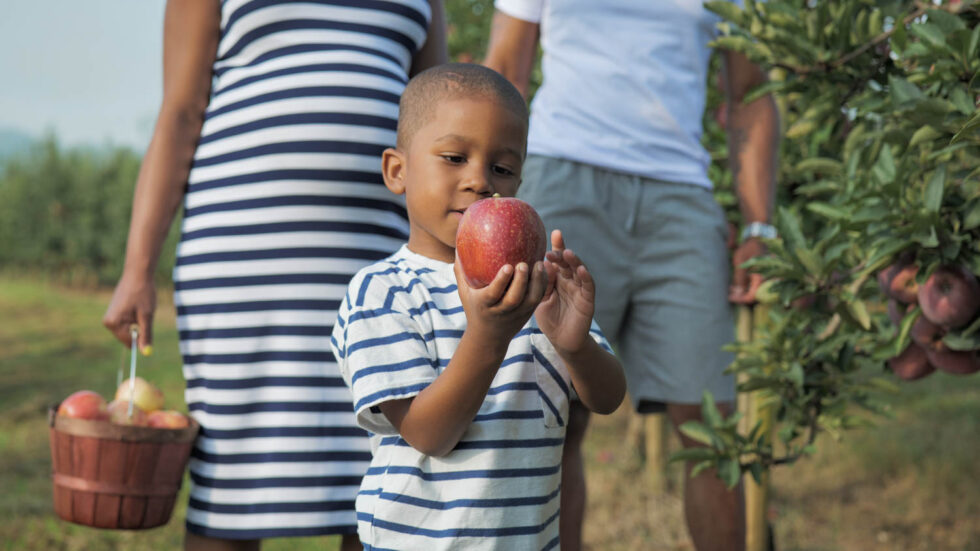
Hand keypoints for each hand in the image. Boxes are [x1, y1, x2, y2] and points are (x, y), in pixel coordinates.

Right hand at [102, 272, 155, 353]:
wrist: (137, 274)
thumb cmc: (143, 293)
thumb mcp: (147, 315)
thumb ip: (145, 335)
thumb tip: (145, 352)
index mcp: (113, 323)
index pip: (128, 342)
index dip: (141, 338)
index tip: (147, 324)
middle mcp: (108, 322)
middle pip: (127, 337)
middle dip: (139, 330)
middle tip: (143, 313)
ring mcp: (109, 317)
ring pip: (128, 331)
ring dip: (137, 324)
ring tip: (139, 308)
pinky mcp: (114, 313)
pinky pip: (126, 324)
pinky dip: (135, 319)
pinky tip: (136, 306)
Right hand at [454, 254, 547, 348]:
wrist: (489, 338)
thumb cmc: (475, 307)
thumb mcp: (464, 292)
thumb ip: (461, 271)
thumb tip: (458, 245)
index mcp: (485, 305)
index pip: (493, 294)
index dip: (501, 281)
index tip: (507, 267)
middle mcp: (502, 311)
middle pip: (514, 299)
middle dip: (520, 281)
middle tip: (524, 264)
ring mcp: (517, 313)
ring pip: (530, 300)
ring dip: (536, 282)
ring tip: (539, 264)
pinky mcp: (528, 313)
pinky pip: (538, 299)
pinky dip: (542, 285)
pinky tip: (543, 269)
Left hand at [535, 230, 595, 354]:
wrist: (562, 340)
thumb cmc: (549, 318)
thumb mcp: (538, 299)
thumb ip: (537, 284)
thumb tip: (526, 265)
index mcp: (558, 278)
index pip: (558, 259)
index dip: (557, 246)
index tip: (553, 232)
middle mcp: (570, 280)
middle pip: (568, 262)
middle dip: (562, 252)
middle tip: (552, 248)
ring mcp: (580, 288)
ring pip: (579, 270)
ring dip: (574, 261)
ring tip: (567, 253)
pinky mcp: (588, 300)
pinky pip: (588, 286)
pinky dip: (585, 276)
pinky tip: (580, 269)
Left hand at [728, 237, 765, 303]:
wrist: (758, 238)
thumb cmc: (748, 249)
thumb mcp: (740, 264)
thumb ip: (739, 279)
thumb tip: (737, 294)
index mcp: (762, 278)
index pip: (752, 296)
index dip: (740, 299)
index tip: (730, 298)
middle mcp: (767, 280)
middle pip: (754, 296)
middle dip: (741, 296)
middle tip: (729, 293)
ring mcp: (767, 278)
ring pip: (755, 292)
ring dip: (743, 292)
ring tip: (731, 288)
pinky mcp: (764, 276)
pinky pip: (756, 286)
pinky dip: (746, 287)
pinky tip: (736, 285)